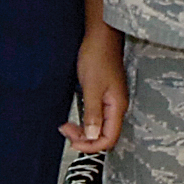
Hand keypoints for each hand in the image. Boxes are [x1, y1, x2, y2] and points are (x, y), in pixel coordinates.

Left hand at [61, 21, 126, 151]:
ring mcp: (110, 102)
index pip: (109, 138)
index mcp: (117, 107)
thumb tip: (92, 136)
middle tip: (66, 131)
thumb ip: (92, 113)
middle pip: (104, 135)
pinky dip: (84, 121)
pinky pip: (96, 117)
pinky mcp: (103, 97)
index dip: (91, 146)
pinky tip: (74, 119)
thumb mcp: (92, 87)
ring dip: (83, 131)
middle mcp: (116, 107)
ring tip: (67, 127)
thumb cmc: (98, 56)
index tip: (73, 142)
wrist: (100, 37)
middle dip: (85, 139)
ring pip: (99, 127)